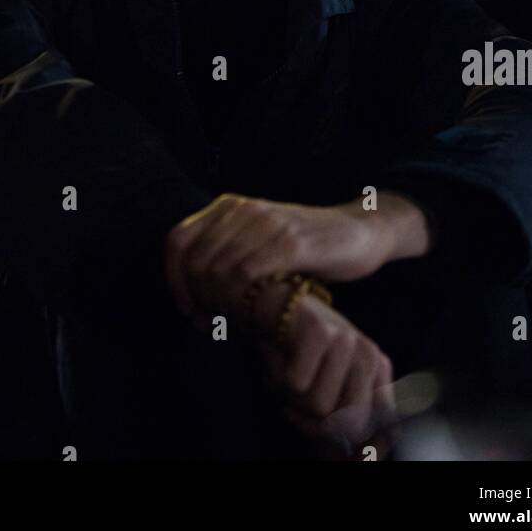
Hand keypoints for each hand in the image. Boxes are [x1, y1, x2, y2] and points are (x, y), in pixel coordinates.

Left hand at [164, 191, 428, 320]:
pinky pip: (246, 274)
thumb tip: (189, 292)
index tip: (187, 309)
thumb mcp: (260, 240)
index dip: (173, 279)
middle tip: (208, 323)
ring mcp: (267, 224)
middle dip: (194, 298)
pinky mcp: (291, 243)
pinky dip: (238, 302)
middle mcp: (244, 209)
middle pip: (193, 260)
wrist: (358, 231)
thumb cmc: (305, 246)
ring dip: (215, 305)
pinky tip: (248, 318)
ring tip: (228, 325)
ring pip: (215, 269)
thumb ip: (227, 253)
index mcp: (230, 206)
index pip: (177, 240)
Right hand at [258, 294, 395, 454]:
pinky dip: (282, 380)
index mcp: (378, 371)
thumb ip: (339, 426)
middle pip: (351, 425)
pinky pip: (298, 385)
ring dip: (295, 400)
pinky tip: (283, 358)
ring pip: (320, 407)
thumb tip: (355, 460)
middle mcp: (369, 354)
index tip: (333, 453)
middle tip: (295, 410)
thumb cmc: (296, 355)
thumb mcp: (322, 392)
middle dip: (317, 427)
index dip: (360, 451)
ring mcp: (347, 339)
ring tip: (291, 375)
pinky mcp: (320, 329)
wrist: (270, 304)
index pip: (388, 429)